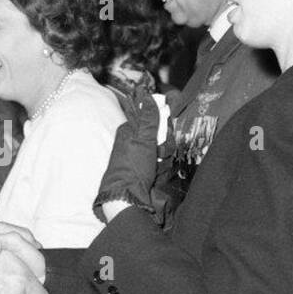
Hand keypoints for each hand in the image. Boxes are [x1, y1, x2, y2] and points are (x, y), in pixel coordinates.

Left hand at [93, 90, 170, 225]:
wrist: (127, 197)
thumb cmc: (132, 167)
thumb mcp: (143, 140)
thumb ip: (148, 119)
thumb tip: (148, 96)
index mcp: (128, 132)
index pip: (150, 119)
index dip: (161, 125)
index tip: (165, 131)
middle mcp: (133, 144)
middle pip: (159, 136)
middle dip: (164, 145)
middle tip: (159, 153)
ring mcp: (140, 158)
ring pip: (162, 151)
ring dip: (163, 159)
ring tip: (156, 167)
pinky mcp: (146, 171)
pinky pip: (162, 165)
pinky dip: (162, 170)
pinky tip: (157, 175)